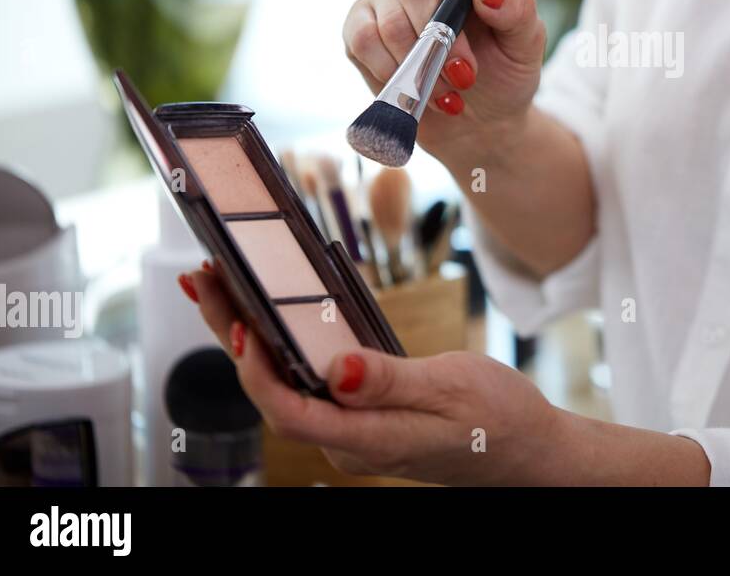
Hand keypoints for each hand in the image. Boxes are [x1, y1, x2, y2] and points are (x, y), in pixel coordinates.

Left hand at [186, 265, 563, 485]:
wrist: (526, 450)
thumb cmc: (499, 418)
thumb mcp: (453, 386)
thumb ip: (391, 380)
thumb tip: (337, 370)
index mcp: (368, 440)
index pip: (290, 411)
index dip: (256, 370)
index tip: (238, 323)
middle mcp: (349, 442)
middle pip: (275, 392)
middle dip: (233, 334)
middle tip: (203, 280)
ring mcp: (353, 433)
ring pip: (287, 385)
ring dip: (251, 336)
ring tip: (221, 287)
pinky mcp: (362, 418)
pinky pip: (310, 383)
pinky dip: (283, 346)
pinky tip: (270, 318)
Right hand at [342, 0, 546, 161]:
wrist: (479, 120)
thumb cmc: (506, 69)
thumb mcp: (527, 43)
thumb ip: (517, 8)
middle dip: (441, 35)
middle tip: (466, 75)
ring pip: (390, 18)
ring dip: (422, 64)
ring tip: (451, 90)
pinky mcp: (359, 27)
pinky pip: (363, 40)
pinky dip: (392, 72)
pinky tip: (418, 91)